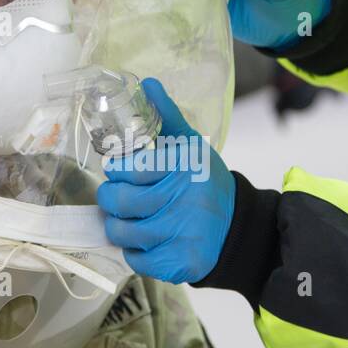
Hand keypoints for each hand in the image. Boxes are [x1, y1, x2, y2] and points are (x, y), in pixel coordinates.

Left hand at [97, 79, 235, 284]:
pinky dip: (135, 252)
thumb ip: (168, 117)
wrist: (237, 226)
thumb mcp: (192, 146)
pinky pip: (135, 259)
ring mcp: (182, 233)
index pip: (126, 169)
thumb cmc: (205, 182)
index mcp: (182, 166)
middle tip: (117, 198)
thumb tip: (148, 85)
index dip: (116, 172)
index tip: (119, 172)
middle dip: (110, 200)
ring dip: (119, 227)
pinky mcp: (181, 262)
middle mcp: (183, 199)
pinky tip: (148, 241)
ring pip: (121, 233)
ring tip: (131, 220)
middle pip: (117, 202)